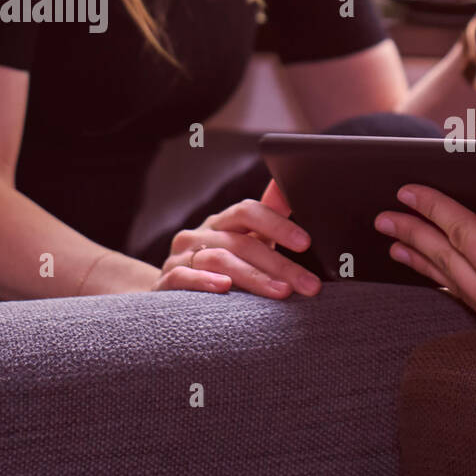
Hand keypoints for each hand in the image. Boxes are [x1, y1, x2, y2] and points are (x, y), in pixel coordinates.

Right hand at [152, 180, 322, 298]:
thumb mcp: (246, 240)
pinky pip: (183, 277)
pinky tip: (225, 287)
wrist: (173, 289)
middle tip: (308, 284)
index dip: (278, 225)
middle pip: (242, 243)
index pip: (248, 211)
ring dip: (255, 277)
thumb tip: (286, 183)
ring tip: (282, 292)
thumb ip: (268, 215)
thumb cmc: (221, 264)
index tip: (305, 242)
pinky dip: (204, 281)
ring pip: (220, 260)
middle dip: (281, 265)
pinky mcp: (167, 281)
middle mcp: (200, 234)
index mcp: (222, 222)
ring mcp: (181, 256)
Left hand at [374, 134, 475, 349]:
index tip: (407, 190)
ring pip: (458, 290)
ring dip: (428, 264)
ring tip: (401, 247)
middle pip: (449, 266)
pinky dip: (454, 285)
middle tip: (385, 217)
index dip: (434, 207)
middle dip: (416, 236)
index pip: (464, 237)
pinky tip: (446, 278)